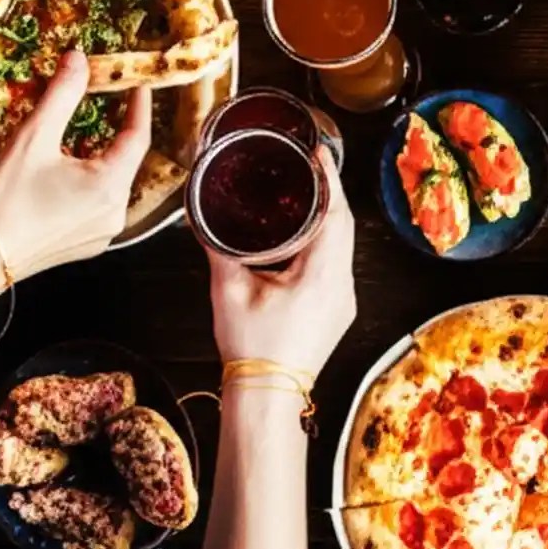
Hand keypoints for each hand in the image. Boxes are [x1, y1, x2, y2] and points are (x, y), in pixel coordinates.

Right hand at [0, 51, 150, 279]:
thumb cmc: (4, 200)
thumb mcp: (33, 139)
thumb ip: (61, 96)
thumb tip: (78, 60)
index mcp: (110, 185)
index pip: (138, 137)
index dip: (140, 106)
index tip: (139, 83)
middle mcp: (117, 212)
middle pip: (126, 160)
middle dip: (117, 131)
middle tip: (110, 102)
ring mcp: (106, 232)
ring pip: (113, 183)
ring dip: (102, 158)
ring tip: (83, 135)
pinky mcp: (91, 243)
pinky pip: (100, 205)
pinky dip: (91, 184)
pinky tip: (68, 173)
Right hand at [205, 151, 355, 374]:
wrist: (267, 395)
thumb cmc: (251, 346)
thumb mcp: (229, 290)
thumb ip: (217, 248)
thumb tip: (202, 218)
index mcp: (322, 274)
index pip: (336, 213)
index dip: (330, 179)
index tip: (319, 153)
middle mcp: (343, 285)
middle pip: (344, 226)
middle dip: (330, 193)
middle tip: (311, 166)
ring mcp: (344, 299)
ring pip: (343, 246)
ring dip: (328, 219)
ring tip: (307, 193)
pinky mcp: (338, 310)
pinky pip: (338, 265)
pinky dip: (325, 244)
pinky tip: (306, 237)